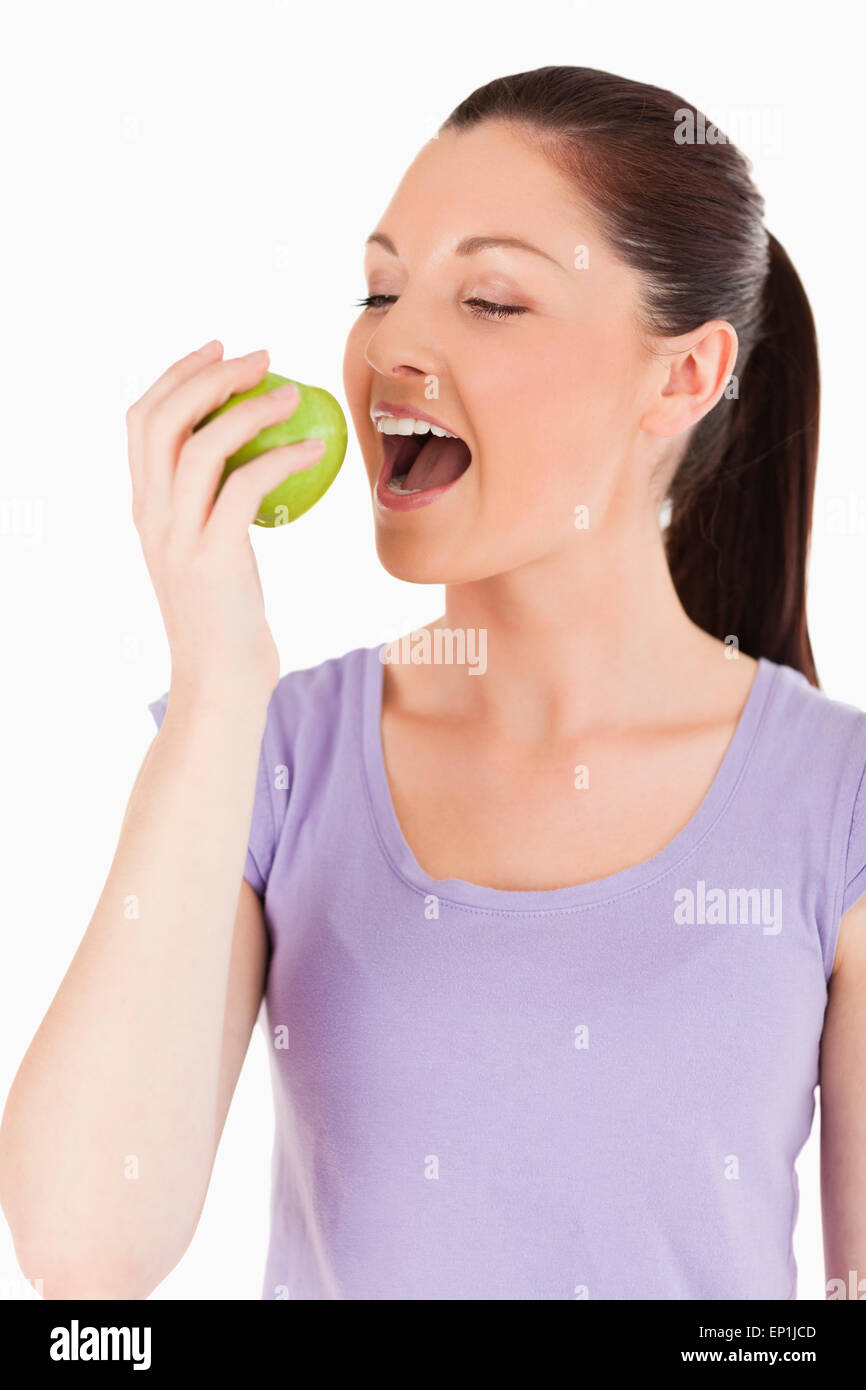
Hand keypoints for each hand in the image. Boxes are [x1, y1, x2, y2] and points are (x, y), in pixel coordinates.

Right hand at [127, 340, 324, 705]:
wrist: (222, 684)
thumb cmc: (229, 621)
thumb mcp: (210, 553)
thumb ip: (214, 508)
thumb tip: (255, 460)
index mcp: (145, 509)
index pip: (142, 421)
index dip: (177, 375)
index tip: (219, 351)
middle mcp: (151, 517)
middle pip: (162, 419)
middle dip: (209, 375)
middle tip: (260, 357)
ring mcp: (177, 537)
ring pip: (199, 446)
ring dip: (248, 407)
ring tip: (292, 393)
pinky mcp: (212, 558)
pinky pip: (245, 486)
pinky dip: (280, 456)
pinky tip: (311, 447)